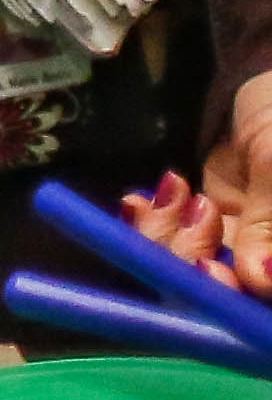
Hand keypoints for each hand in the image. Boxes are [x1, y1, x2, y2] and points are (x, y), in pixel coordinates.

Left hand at [124, 71, 271, 294]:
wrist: (267, 88)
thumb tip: (260, 280)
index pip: (266, 310)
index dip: (240, 303)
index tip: (211, 270)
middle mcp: (269, 268)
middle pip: (231, 299)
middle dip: (194, 265)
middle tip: (189, 219)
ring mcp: (246, 252)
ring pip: (193, 273)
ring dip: (167, 238)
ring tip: (177, 192)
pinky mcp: (213, 232)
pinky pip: (174, 244)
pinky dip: (152, 224)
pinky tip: (142, 200)